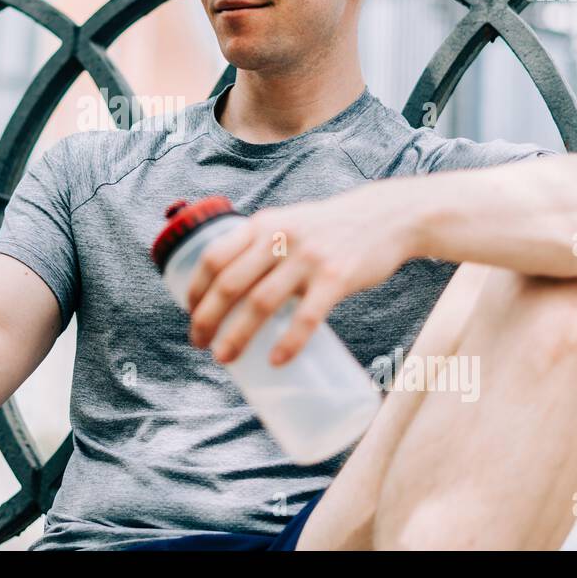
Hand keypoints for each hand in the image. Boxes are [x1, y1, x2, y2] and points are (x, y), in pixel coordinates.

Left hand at [185, 182, 420, 366]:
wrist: (386, 216)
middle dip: (207, 318)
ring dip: (237, 335)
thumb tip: (230, 290)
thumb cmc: (328, 229)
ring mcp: (308, 258)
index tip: (190, 313)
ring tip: (224, 357)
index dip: (196, 289)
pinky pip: (307, 316)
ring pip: (261, 303)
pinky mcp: (336, 278)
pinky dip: (288, 342)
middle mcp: (280, 237)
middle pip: (230, 284)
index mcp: (262, 225)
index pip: (214, 257)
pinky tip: (276, 361)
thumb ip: (261, 247)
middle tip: (199, 344)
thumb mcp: (287, 223)